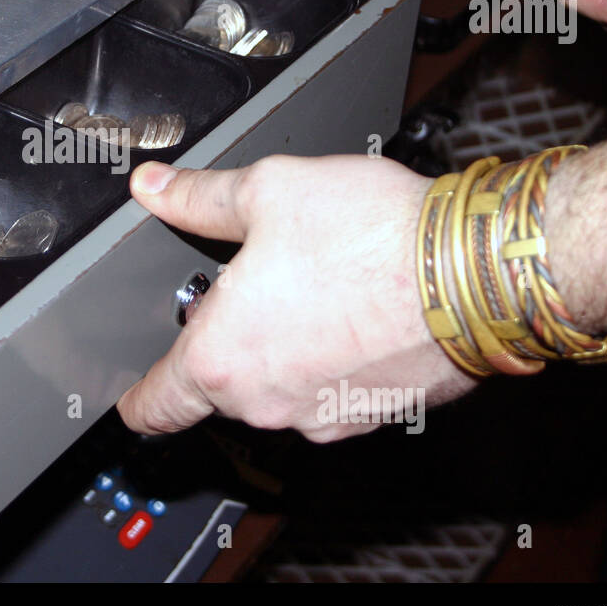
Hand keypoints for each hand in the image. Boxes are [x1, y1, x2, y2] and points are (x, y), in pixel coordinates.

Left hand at [116, 155, 478, 441]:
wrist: (475, 272)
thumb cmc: (374, 236)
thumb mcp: (267, 190)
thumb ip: (198, 197)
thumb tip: (157, 188)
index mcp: (221, 357)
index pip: (153, 406)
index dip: (135, 398)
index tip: (131, 394)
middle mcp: (265, 401)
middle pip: (219, 387)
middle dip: (227, 344)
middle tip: (252, 290)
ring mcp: (322, 417)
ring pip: (277, 389)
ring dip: (282, 352)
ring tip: (314, 289)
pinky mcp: (372, 417)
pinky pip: (329, 393)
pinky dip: (330, 362)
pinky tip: (353, 311)